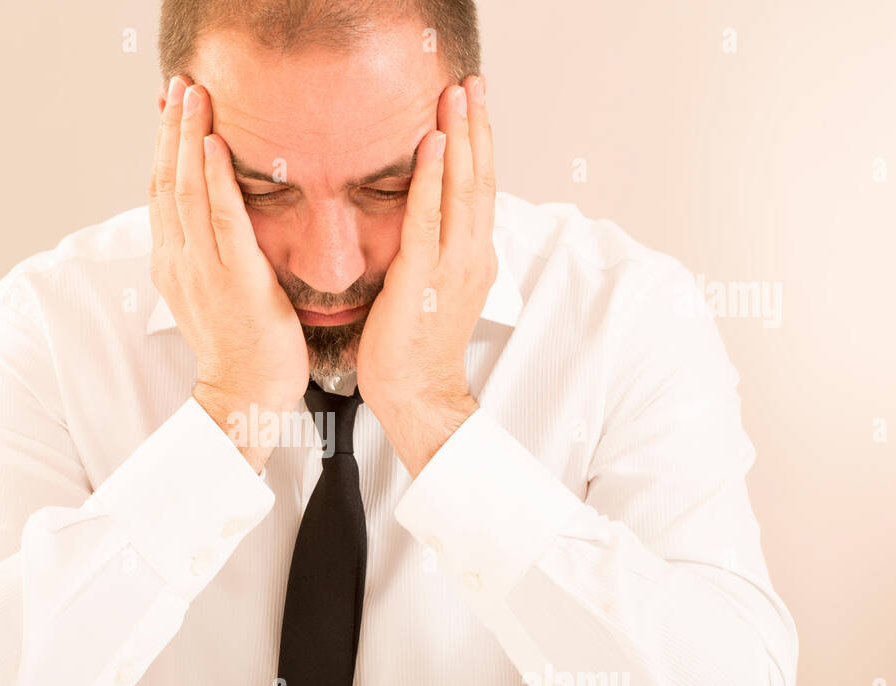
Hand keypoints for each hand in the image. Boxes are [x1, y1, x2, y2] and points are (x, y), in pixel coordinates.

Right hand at [149, 76, 309, 470]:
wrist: (246, 395)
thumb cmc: (241, 348)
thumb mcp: (215, 293)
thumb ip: (210, 255)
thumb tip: (220, 224)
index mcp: (173, 263)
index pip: (162, 192)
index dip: (165, 146)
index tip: (172, 109)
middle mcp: (179, 261)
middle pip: (167, 180)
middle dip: (172, 128)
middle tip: (180, 84)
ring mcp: (203, 269)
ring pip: (187, 189)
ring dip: (189, 137)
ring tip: (194, 95)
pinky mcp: (234, 278)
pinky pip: (222, 218)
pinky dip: (215, 177)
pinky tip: (215, 143)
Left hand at [355, 75, 496, 476]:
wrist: (416, 392)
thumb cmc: (415, 350)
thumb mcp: (431, 290)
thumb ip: (433, 254)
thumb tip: (422, 226)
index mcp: (473, 258)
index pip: (479, 189)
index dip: (477, 145)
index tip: (472, 107)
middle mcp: (471, 255)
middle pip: (480, 177)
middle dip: (476, 125)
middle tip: (472, 83)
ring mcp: (452, 265)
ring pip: (463, 188)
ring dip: (460, 136)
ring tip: (457, 95)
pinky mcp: (423, 276)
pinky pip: (428, 217)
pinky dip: (431, 177)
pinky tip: (431, 143)